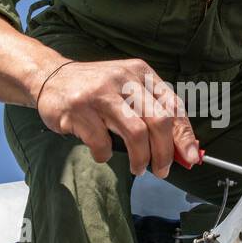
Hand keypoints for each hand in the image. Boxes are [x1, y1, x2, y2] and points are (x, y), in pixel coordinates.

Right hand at [34, 57, 199, 176]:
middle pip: (159, 120)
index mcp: (140, 73)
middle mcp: (123, 79)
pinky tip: (102, 153)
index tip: (190, 158)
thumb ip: (153, 113)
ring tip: (138, 168)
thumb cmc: (95, 90)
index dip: (185, 135)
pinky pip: (102, 142)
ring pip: (136, 133)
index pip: (173, 106)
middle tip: (161, 170)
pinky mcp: (79, 109)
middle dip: (165, 152)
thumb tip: (182, 149)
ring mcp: (100, 93)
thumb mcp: (127, 91)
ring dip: (141, 158)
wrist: (50, 76)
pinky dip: (106, 155)